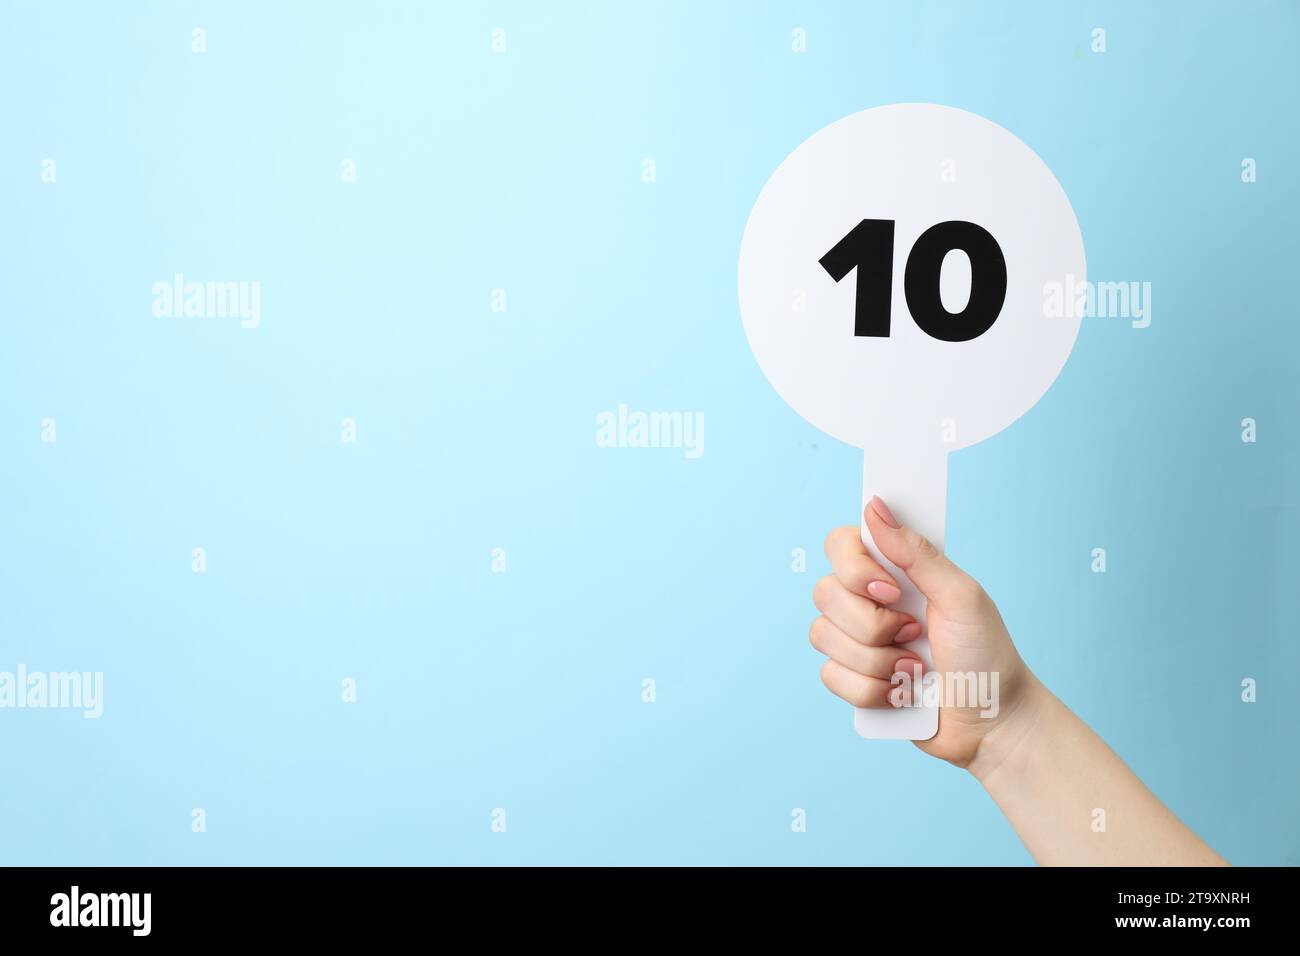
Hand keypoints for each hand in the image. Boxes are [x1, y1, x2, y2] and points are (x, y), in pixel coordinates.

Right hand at [811, 495, 1042, 771]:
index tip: (891, 590)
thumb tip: (875, 506)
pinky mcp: (852, 679)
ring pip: (823, 636)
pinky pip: (831, 676)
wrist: (990, 721)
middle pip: (825, 592)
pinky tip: (903, 692)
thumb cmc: (985, 654)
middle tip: (915, 633)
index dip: (854, 567)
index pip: (839, 544)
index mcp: (892, 571)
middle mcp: (867, 600)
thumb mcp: (961, 595)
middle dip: (873, 624)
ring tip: (915, 667)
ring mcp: (856, 640)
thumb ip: (916, 552)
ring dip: (877, 660)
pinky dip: (873, 689)